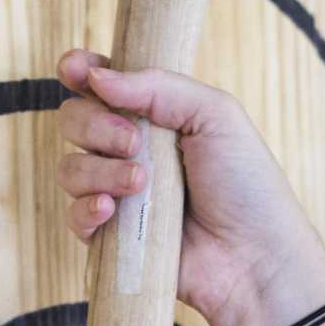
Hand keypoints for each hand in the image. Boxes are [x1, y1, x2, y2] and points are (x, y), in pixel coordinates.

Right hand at [53, 48, 324, 325]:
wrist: (254, 255)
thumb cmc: (245, 183)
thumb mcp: (215, 115)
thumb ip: (159, 86)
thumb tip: (98, 78)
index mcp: (154, 114)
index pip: (100, 84)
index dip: (79, 72)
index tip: (74, 70)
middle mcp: (130, 150)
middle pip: (73, 120)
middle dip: (95, 125)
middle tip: (134, 142)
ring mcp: (118, 194)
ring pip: (70, 168)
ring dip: (99, 171)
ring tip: (141, 184)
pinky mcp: (112, 237)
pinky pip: (73, 216)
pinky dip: (86, 209)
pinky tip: (111, 210)